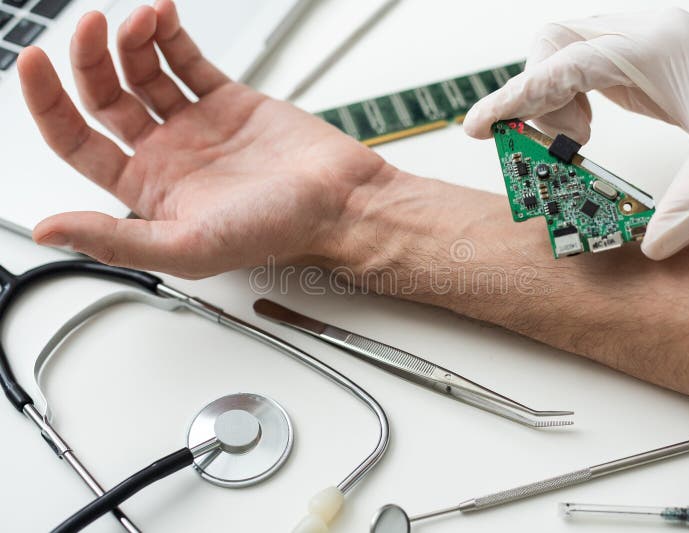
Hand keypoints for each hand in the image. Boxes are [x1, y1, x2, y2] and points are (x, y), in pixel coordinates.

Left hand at [19, 0, 385, 277]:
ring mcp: (197, 125)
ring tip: (141, 19)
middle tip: (90, 26)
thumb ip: (118, 241)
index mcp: (148, 190)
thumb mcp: (188, 247)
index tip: (33, 65)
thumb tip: (51, 231)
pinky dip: (171, 35)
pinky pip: (189, 61)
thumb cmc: (276, 231)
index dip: (47, 103)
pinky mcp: (229, 101)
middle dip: (88, 58)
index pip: (77, 141)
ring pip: (144, 72)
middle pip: (105, 98)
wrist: (339, 201)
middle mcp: (167, 156)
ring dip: (131, 40)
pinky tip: (163, 16)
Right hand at [463, 8, 688, 259]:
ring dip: (551, 101)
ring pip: (561, 56)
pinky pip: (580, 72)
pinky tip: (586, 130)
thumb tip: (650, 243)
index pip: (562, 64)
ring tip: (574, 141)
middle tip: (549, 143)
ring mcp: (637, 49)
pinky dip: (567, 101)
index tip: (481, 123)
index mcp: (653, 48)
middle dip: (535, 95)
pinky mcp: (638, 65)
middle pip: (551, 46)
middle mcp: (639, 39)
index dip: (516, 95)